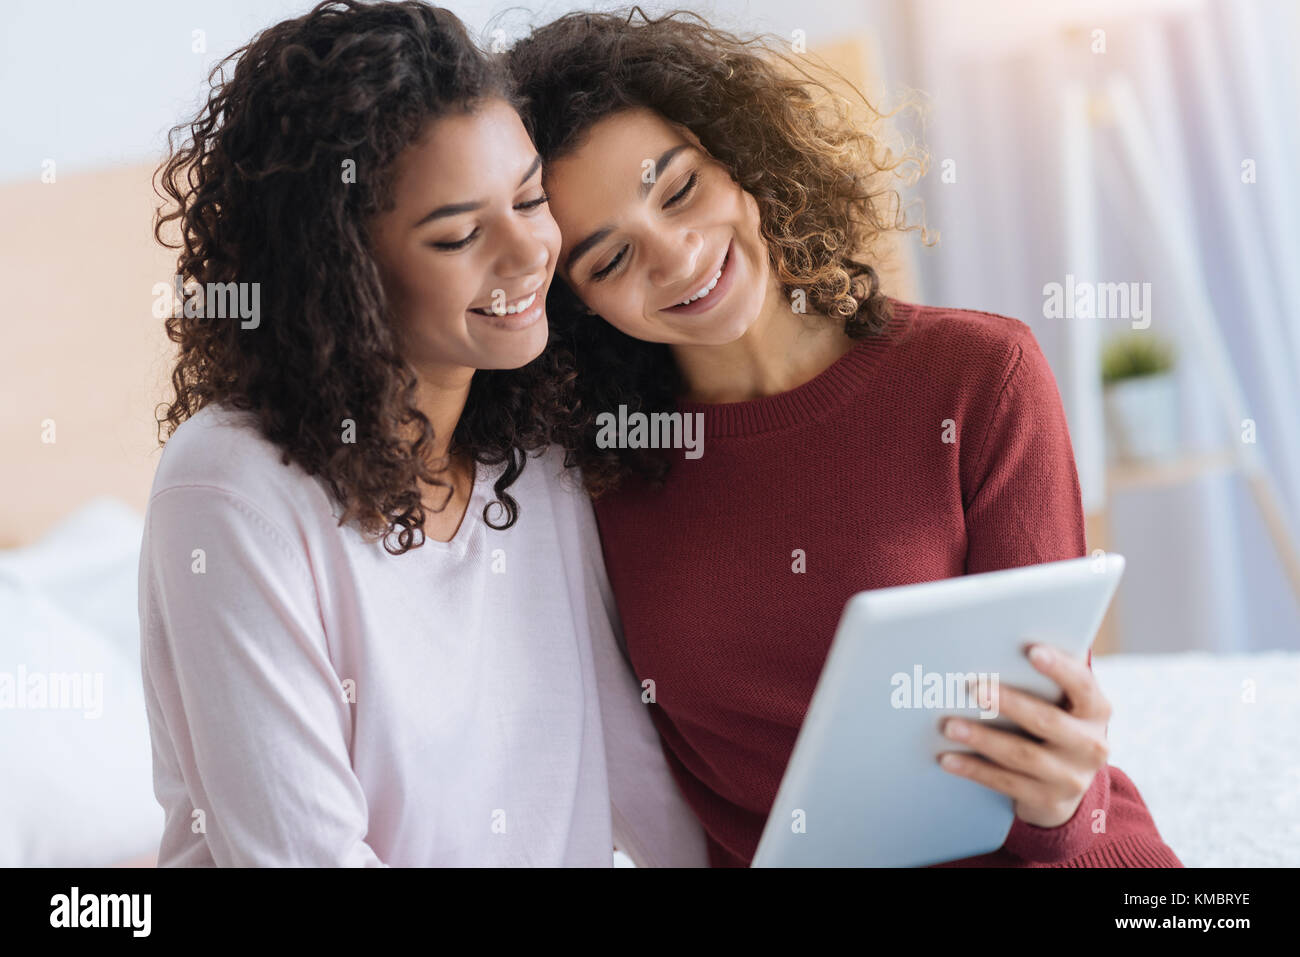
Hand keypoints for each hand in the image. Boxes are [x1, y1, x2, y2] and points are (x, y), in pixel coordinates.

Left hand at [936, 643, 1110, 828]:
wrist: (1066, 785)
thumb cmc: (1053, 724)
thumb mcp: (1061, 704)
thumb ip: (1040, 681)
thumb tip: (991, 650)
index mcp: (1096, 710)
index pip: (1082, 685)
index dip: (1060, 668)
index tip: (1032, 651)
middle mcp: (1091, 744)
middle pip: (1047, 721)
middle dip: (1009, 704)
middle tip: (974, 689)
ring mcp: (1072, 777)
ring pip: (1022, 755)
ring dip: (982, 739)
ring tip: (949, 726)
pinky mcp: (1048, 800)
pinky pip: (1006, 783)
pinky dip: (974, 769)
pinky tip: (948, 759)